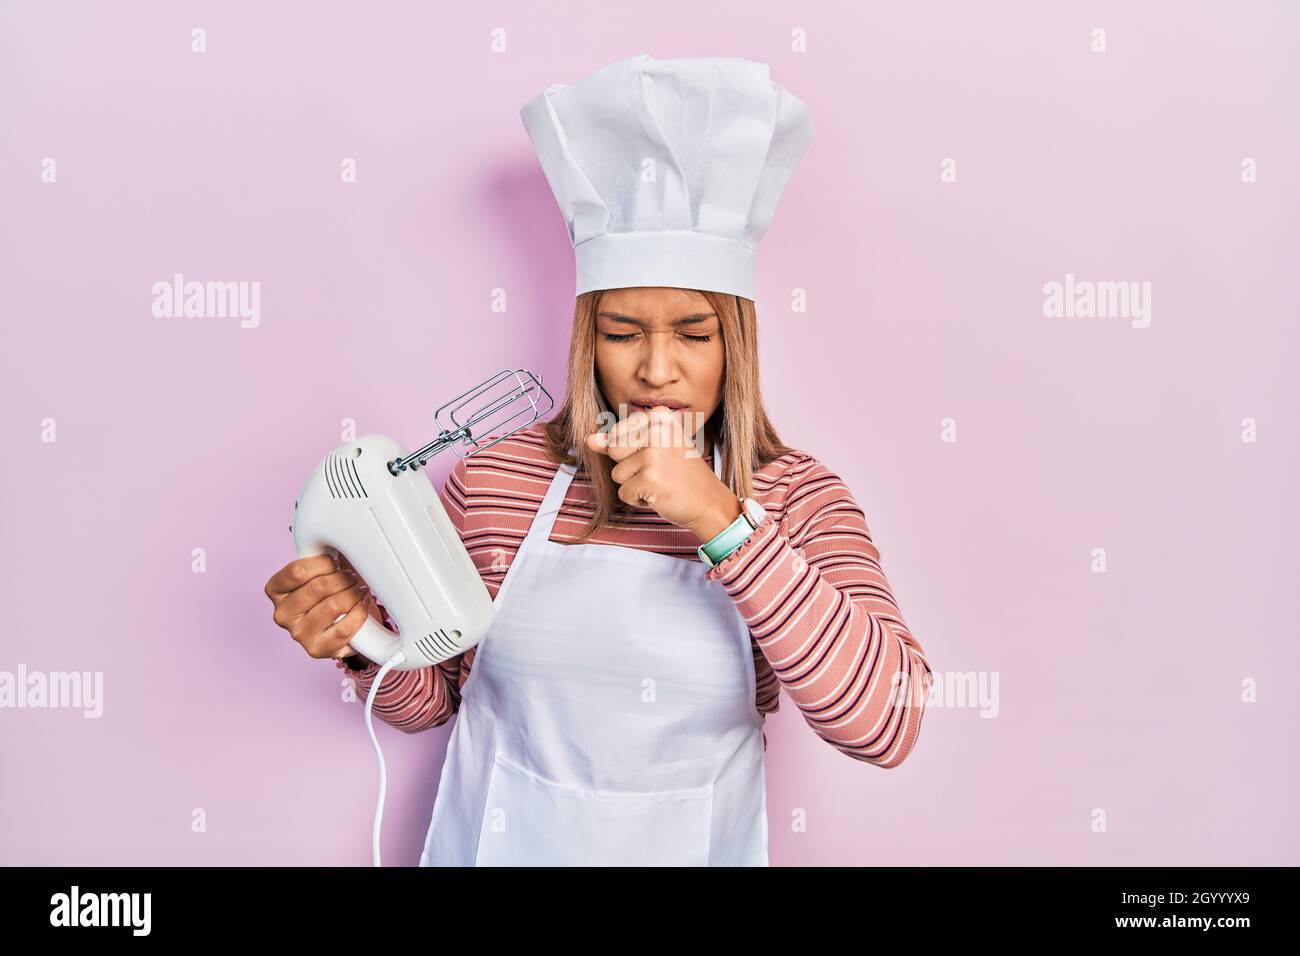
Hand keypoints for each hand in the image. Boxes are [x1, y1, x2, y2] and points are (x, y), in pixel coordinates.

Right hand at [264, 551, 389, 659]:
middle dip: (342, 578)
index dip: (323, 564)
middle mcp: (282, 614)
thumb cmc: (329, 590)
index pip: (297, 571)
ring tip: (358, 592)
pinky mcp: (317, 650)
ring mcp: (298, 634)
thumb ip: (320, 553)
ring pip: (334, 605)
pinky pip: (346, 627)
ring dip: (353, 595)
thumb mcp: (321, 568)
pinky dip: (359, 613)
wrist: (340, 621)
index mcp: (276, 590)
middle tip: (351, 578)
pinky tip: (360, 607)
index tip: (334, 563)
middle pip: (318, 587)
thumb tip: (334, 534)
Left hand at [585, 406, 741, 543]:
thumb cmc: (679, 474)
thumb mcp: (652, 449)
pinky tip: (660, 494)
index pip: (617, 432)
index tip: (658, 455)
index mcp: (659, 416)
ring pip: (616, 473)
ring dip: (634, 484)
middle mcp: (657, 430)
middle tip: (659, 470)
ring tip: (660, 482)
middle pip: (613, 450)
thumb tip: (589, 439)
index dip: (631, 451)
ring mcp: (654, 454)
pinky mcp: (650, 479)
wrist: (708, 501)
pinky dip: (638, 499)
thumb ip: (618, 441)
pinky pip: (623, 493)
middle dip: (628, 467)